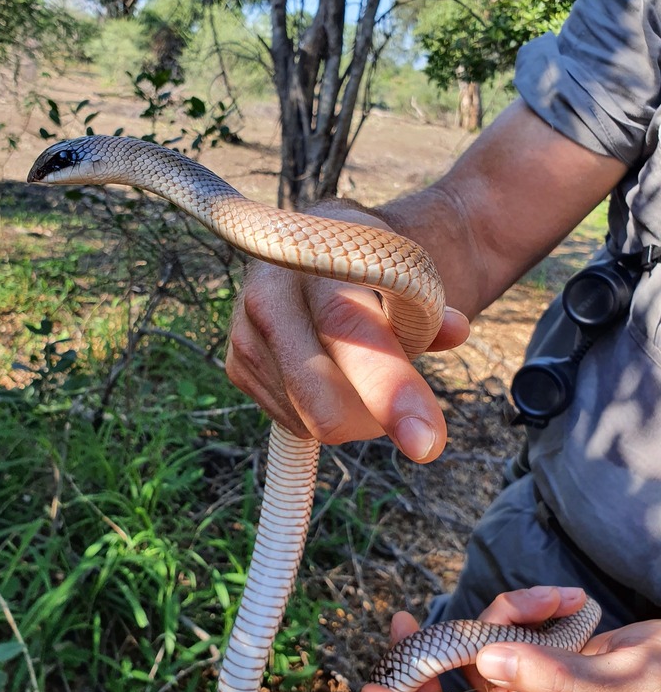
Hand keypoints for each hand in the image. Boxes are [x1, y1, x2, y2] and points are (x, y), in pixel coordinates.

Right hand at [225, 207, 468, 463]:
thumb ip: (429, 306)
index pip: (350, 333)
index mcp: (314, 261)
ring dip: (353, 415)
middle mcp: (268, 297)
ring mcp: (245, 336)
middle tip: (406, 402)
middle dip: (375, 419)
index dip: (389, 388)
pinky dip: (324, 413)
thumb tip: (455, 330)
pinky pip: (294, 424)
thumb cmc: (370, 265)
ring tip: (361, 368)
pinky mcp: (237, 369)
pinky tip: (330, 373)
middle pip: (325, 406)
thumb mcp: (405, 271)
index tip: (427, 444)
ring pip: (313, 423)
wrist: (313, 248)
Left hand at [362, 586, 660, 691]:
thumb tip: (490, 663)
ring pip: (479, 659)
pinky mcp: (543, 666)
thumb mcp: (631, 690)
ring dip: (499, 620)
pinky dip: (528, 609)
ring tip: (554, 600)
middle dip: (427, 665)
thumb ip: (562, 680)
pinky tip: (567, 600)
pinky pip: (510, 635)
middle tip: (405, 623)